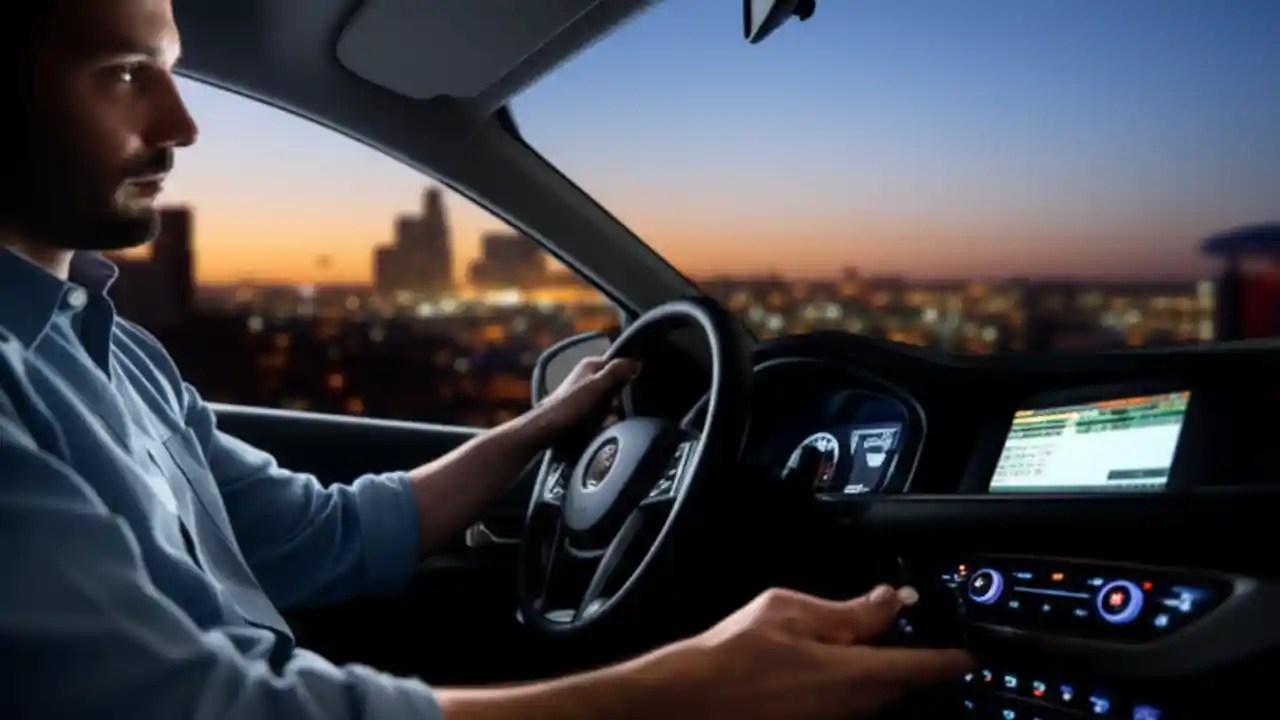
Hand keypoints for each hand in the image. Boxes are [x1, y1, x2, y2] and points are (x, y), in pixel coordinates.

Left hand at [530, 357, 638, 442]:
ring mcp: (586, 391)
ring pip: (612, 397)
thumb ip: (616, 372)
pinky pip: (603, 409)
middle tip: (614, 406)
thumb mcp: (596, 386)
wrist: (546, 429)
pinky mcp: (584, 407)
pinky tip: (603, 424)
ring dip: (614, 408)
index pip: (620, 365)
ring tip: (607, 417)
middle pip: (617, 382)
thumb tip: (636, 363)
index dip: (627, 377)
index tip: (628, 391)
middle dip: (621, 395)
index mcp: (591, 364)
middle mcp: (589, 374)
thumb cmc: (569, 406)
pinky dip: (606, 416)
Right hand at [633, 585, 973, 718]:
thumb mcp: (791, 611)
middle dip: (910, 664)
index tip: (969, 657)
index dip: (948, 660)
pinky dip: (850, 686)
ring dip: (878, 676)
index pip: (917, 667)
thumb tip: (889, 601)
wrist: (692, 699)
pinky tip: (826, 668)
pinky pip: (846, 706)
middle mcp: (849, 706)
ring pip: (872, 698)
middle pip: (897, 686)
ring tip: (864, 649)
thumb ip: (848, 610)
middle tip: (912, 639)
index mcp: (852, 673)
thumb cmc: (734, 653)